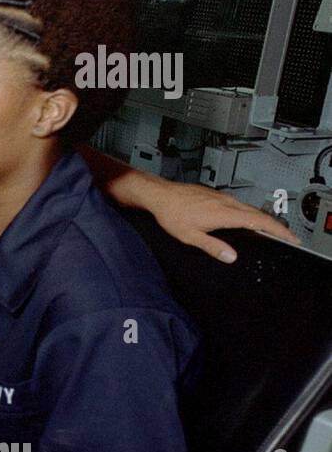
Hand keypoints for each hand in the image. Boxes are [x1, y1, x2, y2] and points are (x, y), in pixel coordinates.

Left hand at [145, 179, 300, 262]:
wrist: (160, 195)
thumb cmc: (171, 214)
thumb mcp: (190, 236)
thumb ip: (212, 247)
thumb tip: (231, 257)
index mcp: (224, 213)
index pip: (260, 221)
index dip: (279, 231)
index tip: (292, 238)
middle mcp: (227, 203)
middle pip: (259, 214)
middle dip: (276, 227)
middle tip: (287, 238)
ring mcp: (222, 197)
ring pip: (249, 208)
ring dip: (263, 219)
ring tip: (272, 232)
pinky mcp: (217, 195)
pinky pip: (239, 205)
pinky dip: (250, 214)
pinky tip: (247, 221)